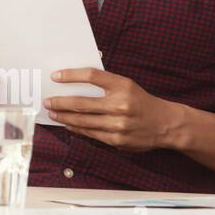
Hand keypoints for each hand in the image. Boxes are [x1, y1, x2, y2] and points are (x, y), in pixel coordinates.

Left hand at [44, 68, 182, 151]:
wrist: (166, 124)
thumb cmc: (141, 101)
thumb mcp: (127, 85)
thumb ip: (104, 83)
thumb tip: (74, 83)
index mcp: (123, 86)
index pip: (91, 76)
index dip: (71, 75)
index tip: (55, 76)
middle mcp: (120, 105)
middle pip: (81, 103)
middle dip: (60, 102)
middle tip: (48, 101)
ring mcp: (118, 124)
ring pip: (83, 121)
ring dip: (64, 117)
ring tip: (53, 113)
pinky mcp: (117, 140)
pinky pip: (91, 133)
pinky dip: (77, 129)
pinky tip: (68, 125)